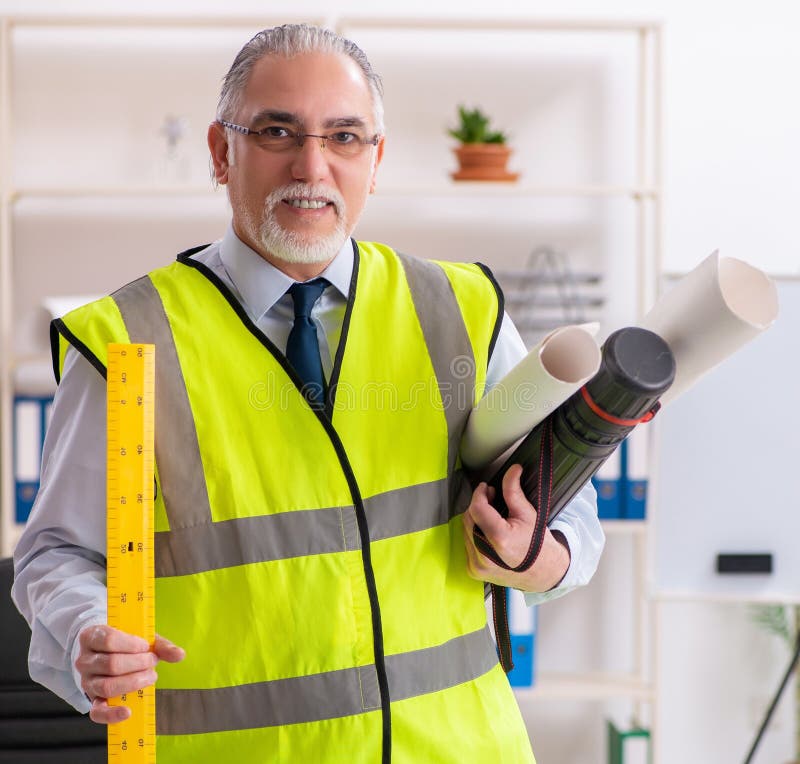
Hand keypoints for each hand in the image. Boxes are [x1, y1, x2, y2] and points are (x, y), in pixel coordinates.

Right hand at [76, 625, 184, 723]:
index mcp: (91, 636)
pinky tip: (127, 712)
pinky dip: (112, 714)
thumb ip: (159, 645)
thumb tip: (179, 654)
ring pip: (106, 686)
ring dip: (133, 682)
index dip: (131, 644)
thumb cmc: (124, 642)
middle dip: (138, 663)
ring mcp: (86, 681)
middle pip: (111, 664)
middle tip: (152, 661)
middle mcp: (84, 660)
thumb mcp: (140, 637)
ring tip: (149, 676)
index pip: (109, 640)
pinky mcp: (92, 699)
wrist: (103, 652)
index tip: (146, 646)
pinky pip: (97, 712)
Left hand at [462, 463, 570, 591]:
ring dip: (475, 519)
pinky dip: (475, 535)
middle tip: (491, 498)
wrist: (543, 573)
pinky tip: (488, 533)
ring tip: (491, 515)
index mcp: (500, 539)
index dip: (479, 494)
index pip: (476, 508)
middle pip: (469, 518)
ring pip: (465, 530)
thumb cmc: (538, 544)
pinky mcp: (474, 571)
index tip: (485, 488)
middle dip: (478, 505)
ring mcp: (478, 566)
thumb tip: (512, 468)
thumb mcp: (528, 514)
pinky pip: (467, 544)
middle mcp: (485, 556)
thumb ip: (513, 490)